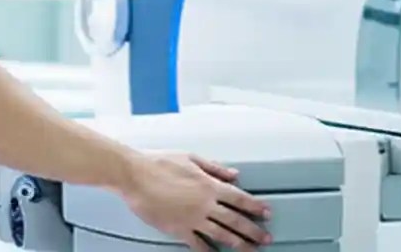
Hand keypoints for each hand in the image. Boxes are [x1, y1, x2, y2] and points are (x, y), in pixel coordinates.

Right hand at [117, 152, 272, 250]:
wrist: (134, 175)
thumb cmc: (158, 163)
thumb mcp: (190, 158)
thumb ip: (215, 167)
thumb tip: (233, 173)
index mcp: (210, 185)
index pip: (240, 198)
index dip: (256, 207)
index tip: (266, 213)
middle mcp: (205, 204)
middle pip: (236, 220)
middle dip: (253, 231)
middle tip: (265, 238)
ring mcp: (193, 219)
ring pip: (222, 234)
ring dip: (239, 243)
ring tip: (249, 250)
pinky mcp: (179, 229)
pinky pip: (198, 244)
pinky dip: (208, 251)